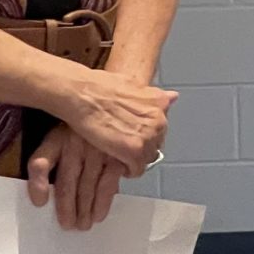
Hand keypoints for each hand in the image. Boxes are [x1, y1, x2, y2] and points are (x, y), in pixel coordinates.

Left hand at [28, 125, 126, 230]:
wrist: (111, 102)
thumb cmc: (81, 124)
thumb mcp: (56, 135)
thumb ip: (42, 163)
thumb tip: (39, 197)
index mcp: (59, 139)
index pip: (42, 162)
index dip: (37, 182)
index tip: (39, 203)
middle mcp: (78, 146)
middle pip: (69, 181)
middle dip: (69, 206)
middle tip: (70, 225)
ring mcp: (100, 150)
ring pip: (90, 184)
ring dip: (88, 207)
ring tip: (85, 223)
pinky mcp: (119, 154)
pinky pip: (110, 182)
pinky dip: (106, 199)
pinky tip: (102, 212)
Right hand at [56, 67, 175, 175]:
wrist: (80, 94)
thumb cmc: (99, 88)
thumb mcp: (133, 84)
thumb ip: (152, 96)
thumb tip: (173, 96)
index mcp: (160, 103)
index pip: (160, 128)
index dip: (144, 133)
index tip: (132, 134)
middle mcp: (159, 120)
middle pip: (155, 144)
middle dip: (140, 146)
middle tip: (121, 143)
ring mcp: (148, 136)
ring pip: (147, 158)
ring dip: (133, 158)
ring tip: (116, 151)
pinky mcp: (135, 151)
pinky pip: (137, 169)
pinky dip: (127, 169)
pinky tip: (115, 160)